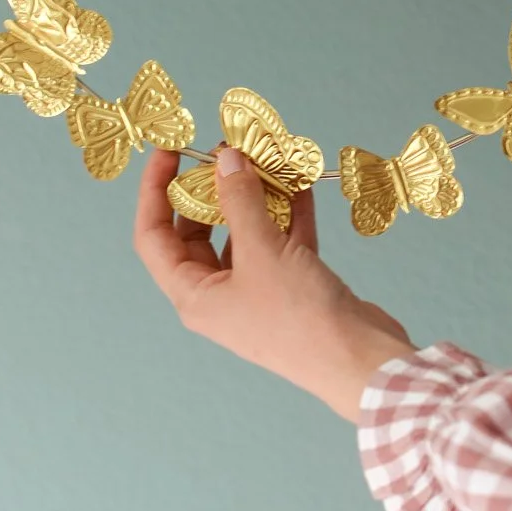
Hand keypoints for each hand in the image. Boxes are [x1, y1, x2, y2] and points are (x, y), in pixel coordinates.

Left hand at [133, 147, 415, 423]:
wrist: (357, 358)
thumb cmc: (298, 316)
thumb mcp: (262, 250)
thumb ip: (241, 200)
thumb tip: (226, 159)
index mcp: (194, 295)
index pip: (154, 237)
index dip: (155, 191)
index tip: (170, 151)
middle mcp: (219, 294)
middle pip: (199, 232)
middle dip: (213, 190)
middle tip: (227, 152)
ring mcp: (257, 291)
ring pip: (245, 233)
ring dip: (256, 197)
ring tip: (266, 158)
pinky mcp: (293, 287)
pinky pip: (281, 241)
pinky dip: (288, 213)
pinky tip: (299, 182)